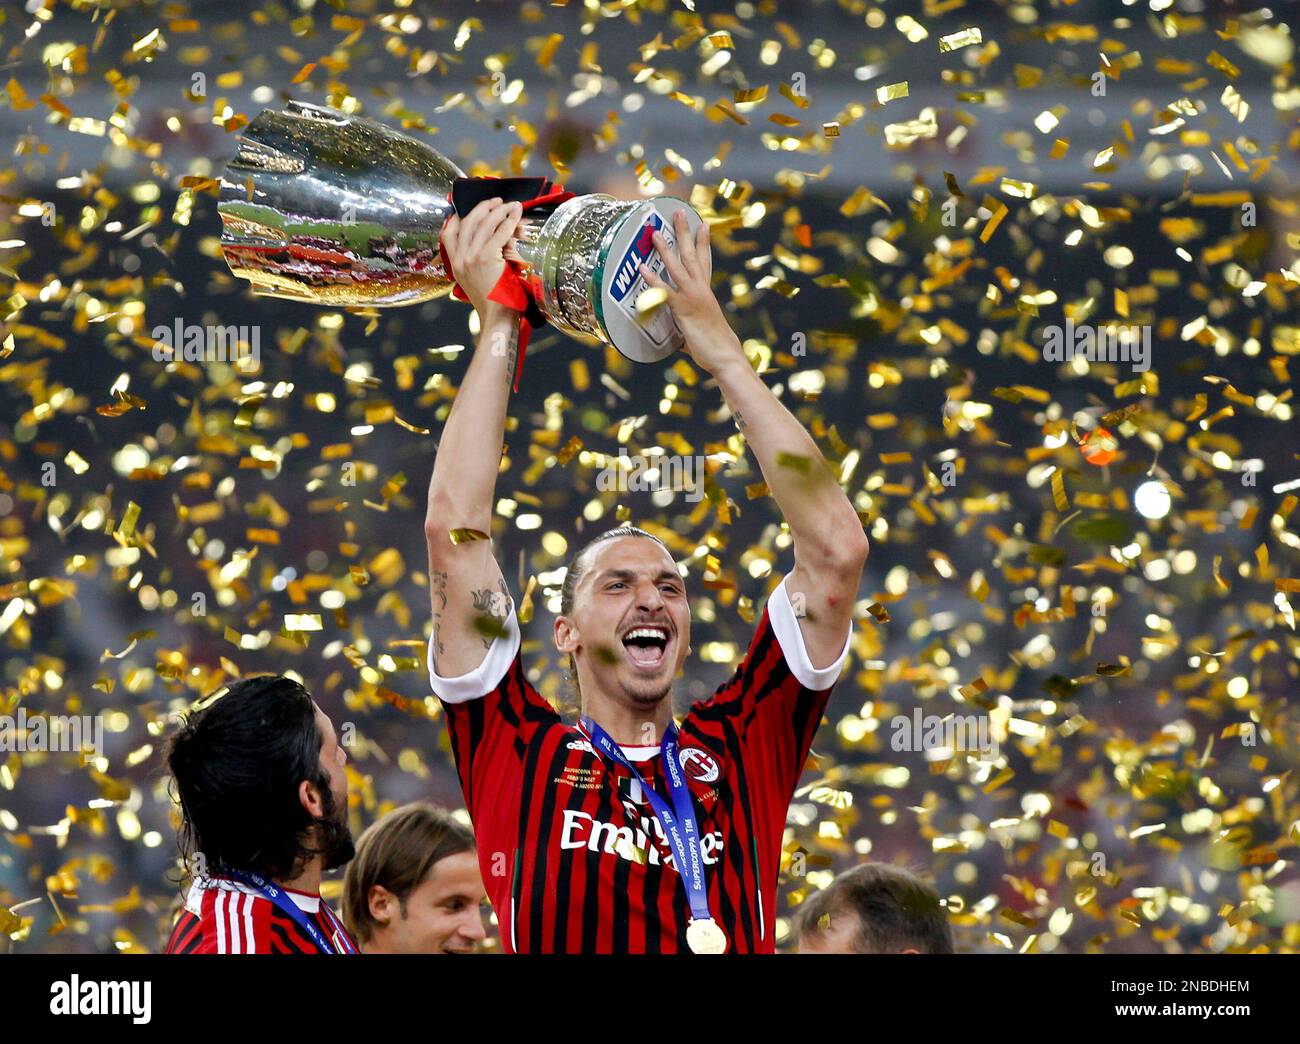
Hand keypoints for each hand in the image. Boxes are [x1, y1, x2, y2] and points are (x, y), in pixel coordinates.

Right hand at [441, 198, 523, 322]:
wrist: (496, 319)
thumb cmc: (493, 302)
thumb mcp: (477, 279)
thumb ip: (479, 260)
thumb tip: (495, 240)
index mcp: (454, 264)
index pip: (448, 233)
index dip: (457, 216)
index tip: (468, 207)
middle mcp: (460, 258)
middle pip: (467, 222)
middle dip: (483, 207)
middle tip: (496, 201)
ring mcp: (471, 257)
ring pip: (484, 224)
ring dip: (498, 210)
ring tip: (510, 205)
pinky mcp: (486, 258)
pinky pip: (499, 232)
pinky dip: (509, 221)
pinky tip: (516, 215)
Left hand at [639, 209, 742, 373]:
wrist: (726, 356)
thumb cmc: (716, 348)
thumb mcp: (701, 331)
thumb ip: (689, 328)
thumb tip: (681, 339)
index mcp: (706, 292)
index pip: (705, 262)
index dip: (703, 243)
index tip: (702, 225)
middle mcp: (701, 290)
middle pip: (692, 255)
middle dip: (685, 233)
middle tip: (680, 213)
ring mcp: (693, 297)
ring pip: (678, 267)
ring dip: (665, 248)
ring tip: (654, 233)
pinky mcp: (684, 309)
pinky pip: (665, 290)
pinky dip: (653, 279)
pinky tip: (643, 269)